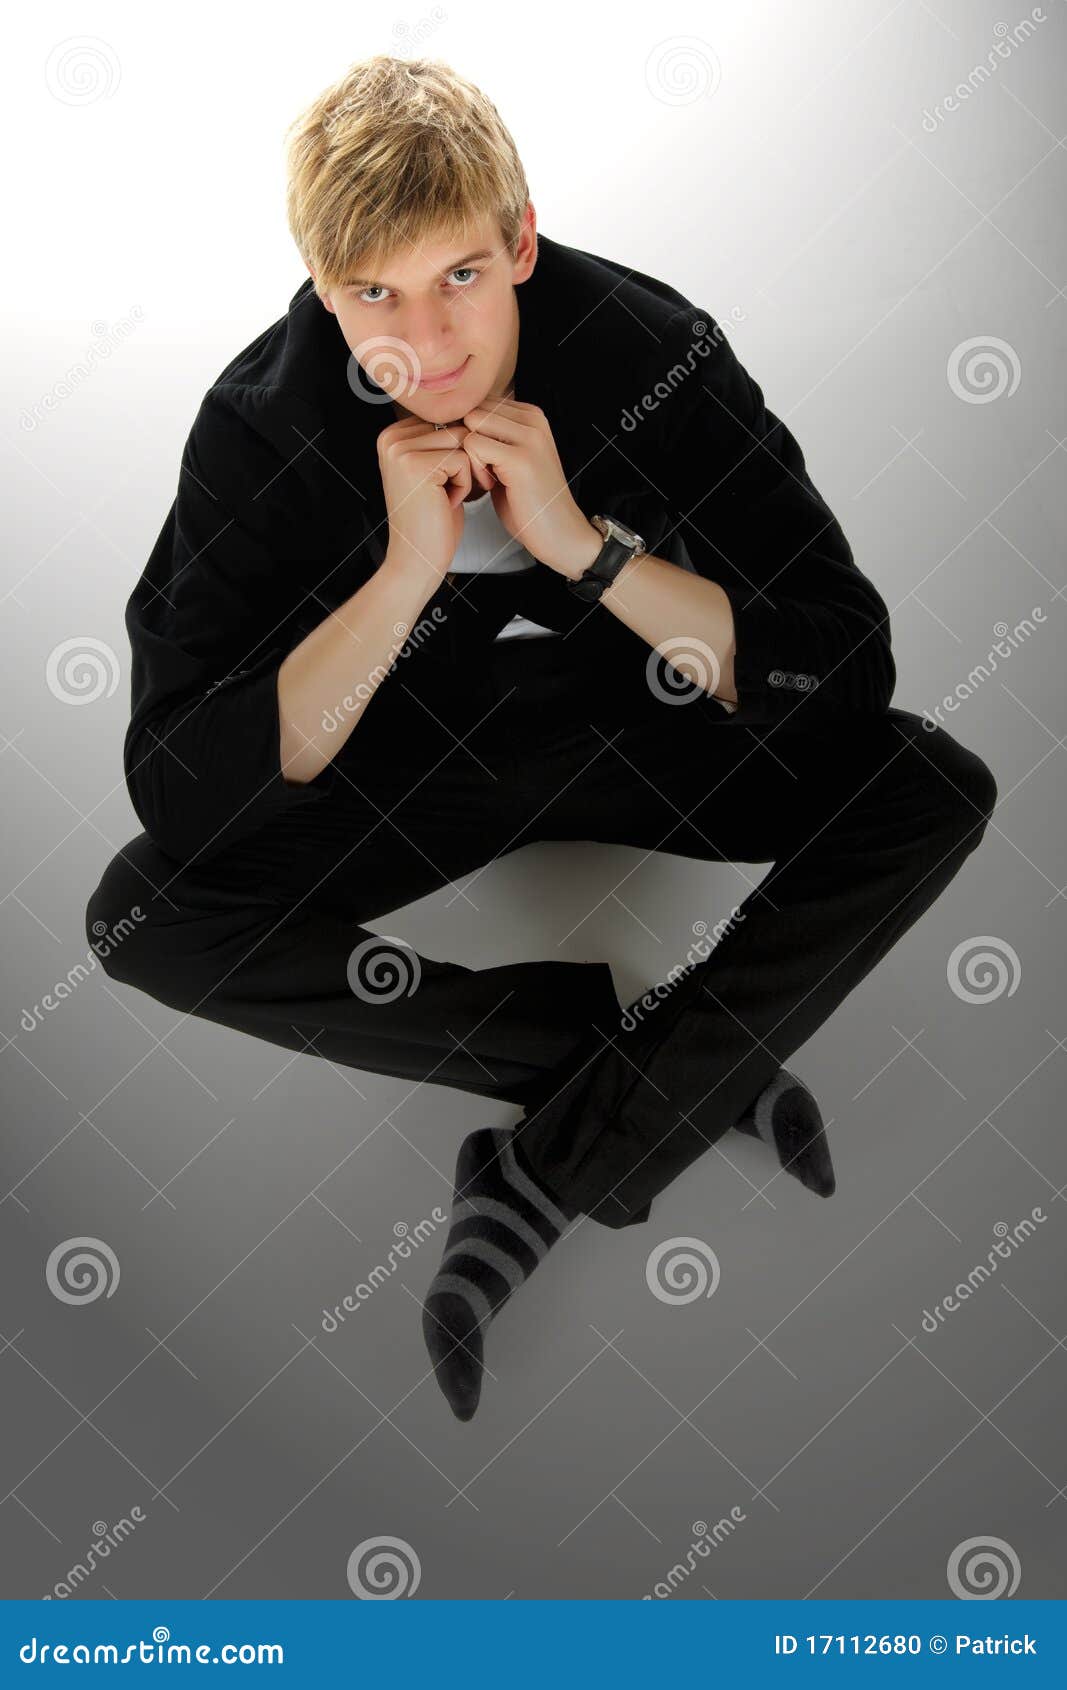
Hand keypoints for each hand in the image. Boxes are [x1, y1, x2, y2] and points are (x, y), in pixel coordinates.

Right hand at [376, 415, 474, 582]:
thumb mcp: (435, 470)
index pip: (449, 422)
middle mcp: (392, 438)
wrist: (418, 559)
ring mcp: (401, 450)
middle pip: (457, 429)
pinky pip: (464, 460)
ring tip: (441, 497)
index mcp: (393, 435)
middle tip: (441, 494)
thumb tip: (472, 411)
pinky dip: (464, 486)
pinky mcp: (416, 464)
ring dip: (464, 474)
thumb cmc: (432, 520)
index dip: (456, 455)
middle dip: (462, 464)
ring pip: (463, 443)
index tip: (437, 484)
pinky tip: (443, 503)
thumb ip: (441, 439)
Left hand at [460, 399, 601, 578]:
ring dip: (470, 453)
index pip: (480, 403)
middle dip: (468, 440)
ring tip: (489, 478)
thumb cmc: (530, 504)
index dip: (472, 432)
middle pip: (473, 410)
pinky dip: (474, 469)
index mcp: (531, 416)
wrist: (559, 534)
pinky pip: (473, 445)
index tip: (487, 462)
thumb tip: (455, 423)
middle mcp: (533, 419)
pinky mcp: (520, 457)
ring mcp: (528, 436)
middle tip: (483, 471)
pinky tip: (491, 486)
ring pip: (471, 423)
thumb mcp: (509, 461)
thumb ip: (491, 438)